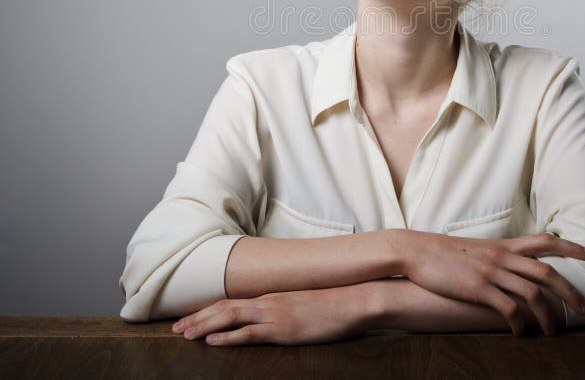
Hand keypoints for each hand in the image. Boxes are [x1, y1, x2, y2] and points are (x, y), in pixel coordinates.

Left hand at [171, 282, 375, 345]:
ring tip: (184, 335)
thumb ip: (286, 311)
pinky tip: (213, 341)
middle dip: (198, 318)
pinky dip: (228, 336)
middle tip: (175, 330)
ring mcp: (275, 314)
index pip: (233, 303)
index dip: (209, 311)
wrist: (355, 299)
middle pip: (225, 307)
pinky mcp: (284, 328)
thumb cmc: (333, 304)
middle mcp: (269, 302)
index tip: (189, 319)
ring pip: (231, 317)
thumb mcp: (304, 306)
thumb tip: (275, 319)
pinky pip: (250, 333)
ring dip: (205, 326)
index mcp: (272, 297)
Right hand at [399, 230, 584, 336]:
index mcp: (504, 245)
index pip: (545, 241)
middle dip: (571, 291)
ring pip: (533, 294)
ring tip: (551, 332)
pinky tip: (520, 334)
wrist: (417, 251)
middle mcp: (502, 256)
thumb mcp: (476, 249)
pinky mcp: (479, 289)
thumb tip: (513, 267)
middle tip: (584, 309)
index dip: (572, 248)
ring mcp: (491, 272)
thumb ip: (497, 256)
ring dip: (547, 316)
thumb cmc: (444, 253)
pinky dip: (520, 324)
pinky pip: (509, 309)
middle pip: (547, 272)